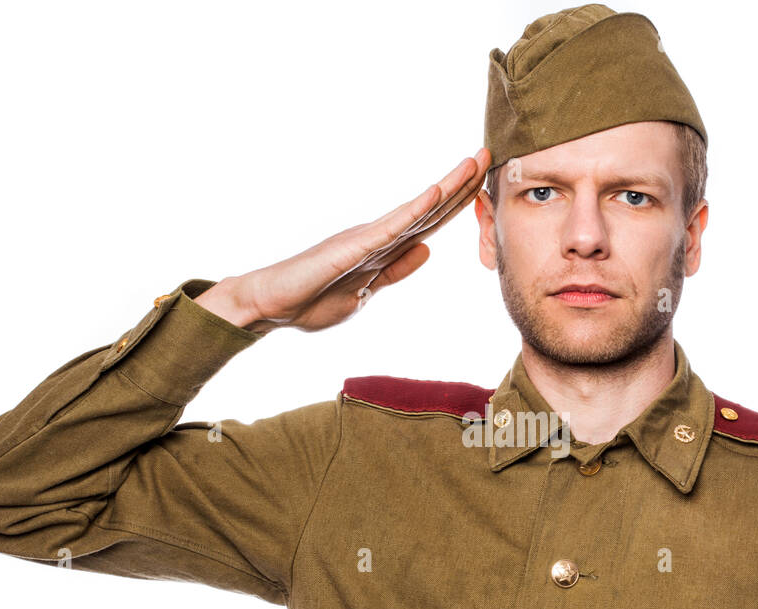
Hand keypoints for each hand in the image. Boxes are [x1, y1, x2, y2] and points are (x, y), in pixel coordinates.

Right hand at [203, 147, 490, 333]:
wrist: (268, 305)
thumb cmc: (310, 299)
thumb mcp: (366, 291)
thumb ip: (396, 271)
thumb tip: (427, 251)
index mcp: (384, 248)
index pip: (430, 223)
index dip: (459, 203)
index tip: (486, 182)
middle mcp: (378, 236)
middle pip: (429, 208)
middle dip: (462, 184)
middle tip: (489, 154)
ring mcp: (365, 238)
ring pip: (416, 210)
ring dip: (447, 187)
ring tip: (473, 163)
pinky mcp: (351, 247)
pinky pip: (390, 228)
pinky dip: (414, 211)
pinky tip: (436, 193)